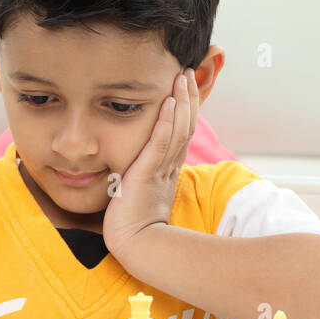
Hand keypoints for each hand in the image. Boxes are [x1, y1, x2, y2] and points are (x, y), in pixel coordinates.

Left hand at [102, 67, 198, 259]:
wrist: (133, 247)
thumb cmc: (132, 226)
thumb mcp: (139, 194)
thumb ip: (141, 177)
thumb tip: (136, 166)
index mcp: (168, 170)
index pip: (181, 132)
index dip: (186, 108)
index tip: (186, 85)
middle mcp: (169, 167)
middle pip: (185, 126)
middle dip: (188, 98)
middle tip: (188, 71)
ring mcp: (160, 170)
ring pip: (177, 130)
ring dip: (181, 102)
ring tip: (181, 76)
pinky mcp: (147, 175)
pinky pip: (159, 144)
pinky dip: (166, 122)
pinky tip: (168, 102)